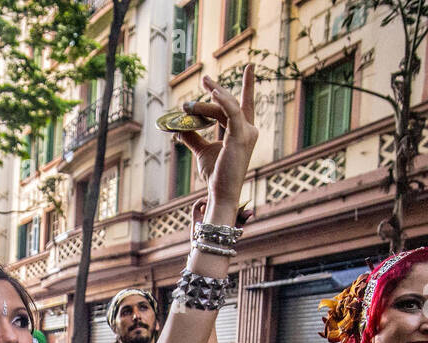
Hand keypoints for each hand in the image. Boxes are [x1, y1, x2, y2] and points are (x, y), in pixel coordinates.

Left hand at [178, 65, 257, 218]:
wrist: (220, 192)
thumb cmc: (215, 174)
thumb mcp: (202, 151)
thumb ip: (193, 136)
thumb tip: (178, 127)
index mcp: (243, 131)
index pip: (243, 104)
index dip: (248, 85)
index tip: (249, 67)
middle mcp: (250, 130)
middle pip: (229, 103)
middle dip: (215, 89)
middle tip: (202, 77)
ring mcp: (248, 132)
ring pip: (225, 107)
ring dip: (204, 104)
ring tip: (185, 105)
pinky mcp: (242, 136)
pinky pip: (231, 111)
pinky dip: (221, 101)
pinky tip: (211, 92)